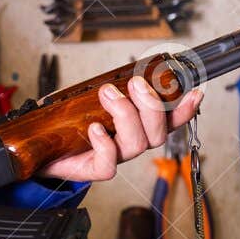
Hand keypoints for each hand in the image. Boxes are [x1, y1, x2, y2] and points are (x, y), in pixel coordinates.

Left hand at [38, 76, 202, 182]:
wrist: (46, 149)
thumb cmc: (72, 124)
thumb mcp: (94, 99)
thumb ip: (113, 86)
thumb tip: (125, 69)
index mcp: (137, 126)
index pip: (169, 120)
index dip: (184, 109)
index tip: (193, 91)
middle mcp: (130, 142)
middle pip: (157, 133)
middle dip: (151, 105)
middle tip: (135, 83)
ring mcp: (115, 157)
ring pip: (137, 144)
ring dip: (126, 115)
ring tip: (108, 95)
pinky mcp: (95, 169)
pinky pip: (108, 163)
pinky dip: (104, 143)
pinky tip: (94, 128)